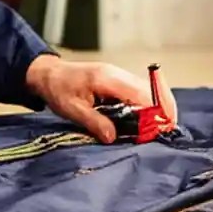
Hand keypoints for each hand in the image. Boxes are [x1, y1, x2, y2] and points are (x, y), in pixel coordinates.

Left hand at [24, 55, 178, 143]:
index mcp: (108, 79)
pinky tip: (143, 121)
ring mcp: (119, 75)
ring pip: (148, 91)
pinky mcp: (118, 80)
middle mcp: (118, 74)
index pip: (142, 94)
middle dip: (162, 111)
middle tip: (164, 132)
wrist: (48, 73)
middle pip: (151, 91)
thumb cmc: (57, 89)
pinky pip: (139, 91)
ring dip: (155, 108)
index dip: (156, 112)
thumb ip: (94, 122)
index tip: (162, 130)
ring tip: (156, 130)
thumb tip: (113, 137)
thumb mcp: (71, 109)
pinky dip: (146, 105)